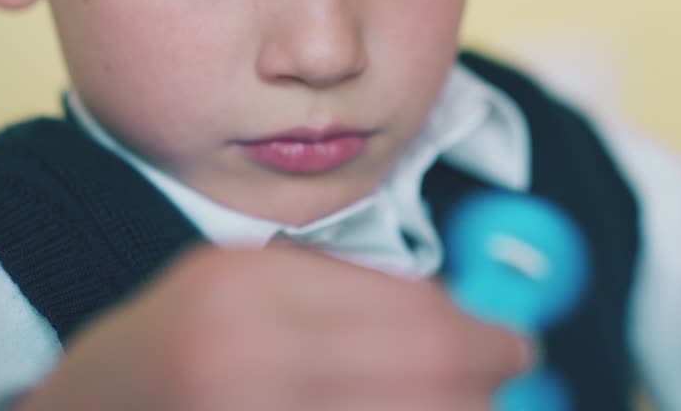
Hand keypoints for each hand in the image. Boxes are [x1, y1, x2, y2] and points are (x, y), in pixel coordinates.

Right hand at [14, 244, 531, 410]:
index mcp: (244, 298)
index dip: (487, 337)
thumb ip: (345, 289)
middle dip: (483, 385)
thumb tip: (465, 313)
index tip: (515, 344)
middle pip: (429, 384)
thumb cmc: (164, 349)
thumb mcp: (239, 282)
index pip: (418, 322)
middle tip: (502, 375)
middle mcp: (244, 374)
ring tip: (453, 401)